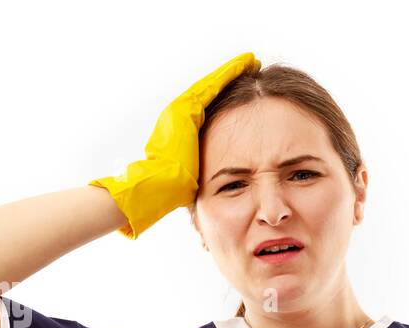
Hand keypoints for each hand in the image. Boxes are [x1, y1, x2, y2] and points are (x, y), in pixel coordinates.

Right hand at [89, 52, 260, 238]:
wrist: (157, 186)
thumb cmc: (174, 187)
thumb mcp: (193, 168)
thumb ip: (200, 159)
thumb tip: (214, 169)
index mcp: (182, 126)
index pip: (210, 104)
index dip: (227, 92)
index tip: (245, 84)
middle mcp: (180, 113)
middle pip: (211, 90)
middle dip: (231, 76)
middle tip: (250, 63)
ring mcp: (181, 109)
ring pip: (212, 83)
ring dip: (232, 71)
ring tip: (250, 60)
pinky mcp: (186, 109)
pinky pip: (213, 86)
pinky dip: (228, 74)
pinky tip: (244, 65)